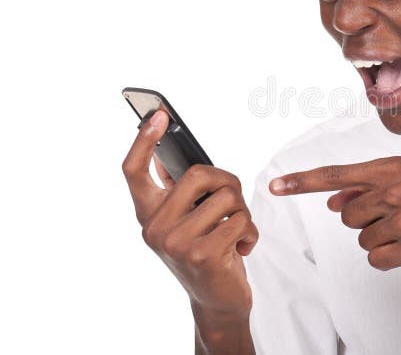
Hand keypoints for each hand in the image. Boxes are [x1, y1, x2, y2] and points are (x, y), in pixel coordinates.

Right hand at [121, 110, 258, 318]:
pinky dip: (251, 233)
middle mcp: (155, 228)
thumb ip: (179, 193)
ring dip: (243, 213)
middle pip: (199, 174)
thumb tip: (168, 154)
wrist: (217, 300)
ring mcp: (176, 242)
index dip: (143, 141)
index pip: (134, 171)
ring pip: (227, 197)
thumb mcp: (187, 222)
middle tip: (233, 204)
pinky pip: (241, 221)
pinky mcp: (202, 254)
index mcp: (148, 215)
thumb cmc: (207, 251)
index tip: (158, 115)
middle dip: (228, 183)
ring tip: (234, 232)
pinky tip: (241, 249)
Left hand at [269, 156, 400, 269]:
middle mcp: (394, 191)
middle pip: (347, 216)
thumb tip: (335, 200)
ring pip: (361, 239)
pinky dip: (388, 258)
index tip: (275, 186)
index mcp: (392, 168)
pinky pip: (377, 259)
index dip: (302, 182)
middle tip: (396, 215)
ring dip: (379, 239)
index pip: (336, 175)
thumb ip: (371, 184)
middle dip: (364, 219)